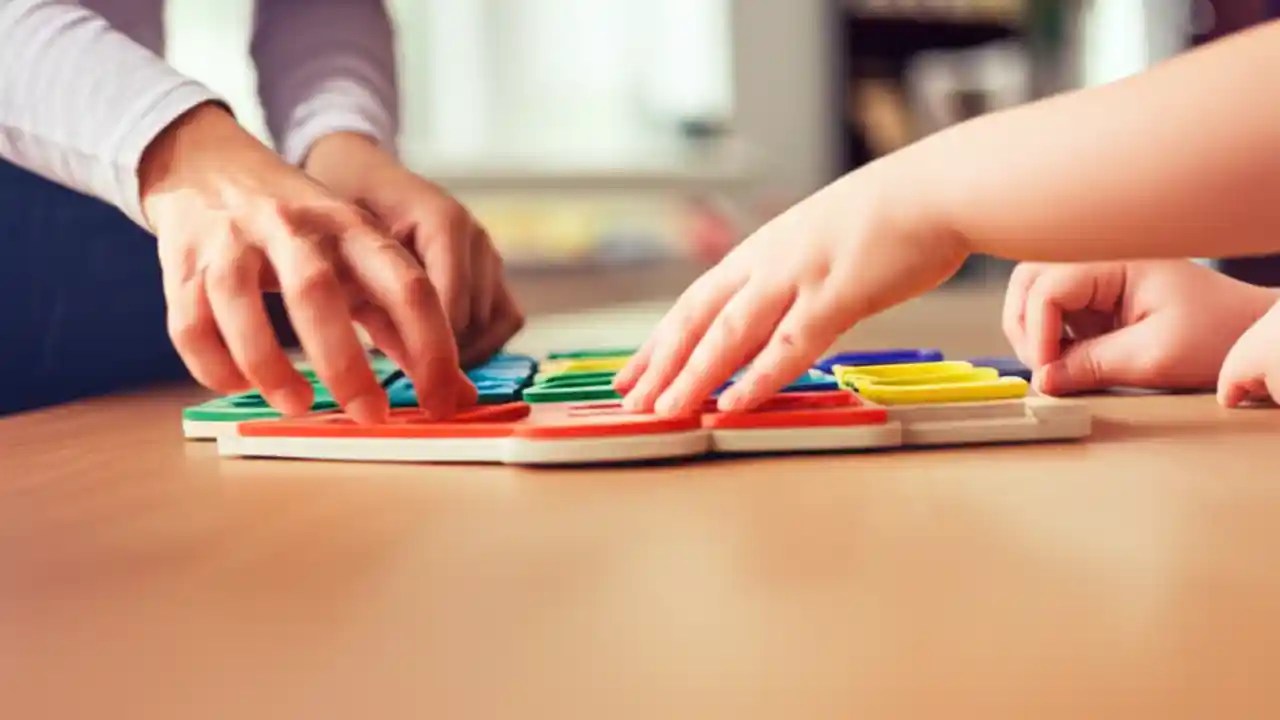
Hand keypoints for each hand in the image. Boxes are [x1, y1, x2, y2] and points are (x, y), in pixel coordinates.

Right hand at [140, 104, 475, 422]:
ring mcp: (231, 242)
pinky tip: (239, 386)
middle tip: (369, 416)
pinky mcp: (181, 265)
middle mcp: (291, 229)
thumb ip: (404, 324)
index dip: (431, 345)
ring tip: (298, 409)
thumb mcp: (359, 260)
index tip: (442, 399)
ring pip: (240, 304)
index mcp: (352, 229)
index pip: (405, 283)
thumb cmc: (303, 232)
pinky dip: (213, 365)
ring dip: (270, 367)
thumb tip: (454, 393)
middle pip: (317, 292)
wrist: (209, 166)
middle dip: (345, 364)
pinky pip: (189, 324)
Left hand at [303, 133, 523, 366]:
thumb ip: (378, 303)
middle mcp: (476, 236)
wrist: (359, 172)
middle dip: (443, 358)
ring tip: (422, 368)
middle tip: (410, 387)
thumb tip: (402, 364)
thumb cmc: (342, 201)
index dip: (434, 355)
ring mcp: (488, 252)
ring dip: (462, 352)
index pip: (451, 307)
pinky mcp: (493, 268)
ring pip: (495, 326)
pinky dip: (479, 342)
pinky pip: (504, 318)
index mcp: (444, 222)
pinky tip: (441, 351)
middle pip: (474, 322)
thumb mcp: (347, 250)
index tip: (416, 392)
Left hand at [614, 160, 966, 414]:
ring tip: (663, 410)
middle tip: (629, 400)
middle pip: (698, 317)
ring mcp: (799, 276)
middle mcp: (768, 262)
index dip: (661, 339)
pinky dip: (758, 377)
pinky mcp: (837, 294)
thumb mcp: (824, 240)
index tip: (633, 370)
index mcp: (763, 250)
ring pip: (730, 333)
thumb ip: (795, 275)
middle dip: (660, 362)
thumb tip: (780, 308)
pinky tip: (732, 404)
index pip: (696, 301)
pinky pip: (789, 344)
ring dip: (693, 375)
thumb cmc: (891, 217)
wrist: (939, 187)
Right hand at [1003, 260, 1277, 394]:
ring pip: (1035, 292)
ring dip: (1032, 329)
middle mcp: (1101, 259)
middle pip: (1029, 280)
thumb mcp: (1152, 357)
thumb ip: (1091, 366)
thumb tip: (1043, 379)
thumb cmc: (1216, 334)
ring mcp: (1098, 275)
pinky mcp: (1099, 294)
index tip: (1045, 372)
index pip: (1048, 287)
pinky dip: (1050, 333)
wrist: (1249, 330)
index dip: (1037, 331)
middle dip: (1023, 325)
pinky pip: (1055, 307)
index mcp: (1116, 260)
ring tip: (1053, 364)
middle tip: (1039, 367)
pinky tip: (1069, 356)